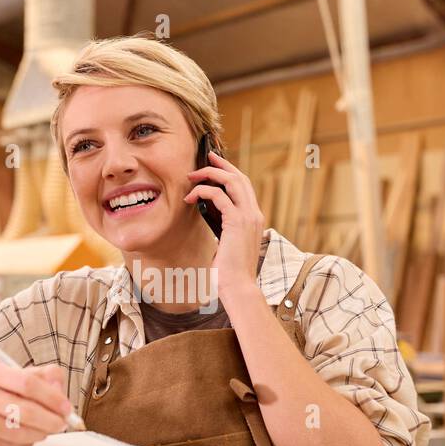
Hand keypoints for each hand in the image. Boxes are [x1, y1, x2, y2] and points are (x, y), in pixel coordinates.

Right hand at [0, 363, 72, 445]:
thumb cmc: (2, 392)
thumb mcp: (23, 376)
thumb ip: (47, 377)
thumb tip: (59, 390)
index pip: (27, 383)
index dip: (51, 397)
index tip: (67, 408)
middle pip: (23, 410)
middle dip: (49, 420)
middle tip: (62, 424)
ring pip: (17, 431)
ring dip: (40, 433)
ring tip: (48, 430)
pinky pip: (9, 445)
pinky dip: (26, 442)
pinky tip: (30, 435)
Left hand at [183, 150, 264, 297]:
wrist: (239, 288)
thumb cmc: (230, 272)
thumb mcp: (227, 245)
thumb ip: (224, 228)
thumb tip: (207, 215)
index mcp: (254, 219)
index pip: (244, 187)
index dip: (230, 172)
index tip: (215, 165)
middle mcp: (254, 214)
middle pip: (240, 178)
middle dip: (221, 165)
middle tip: (206, 157)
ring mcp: (248, 217)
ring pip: (231, 181)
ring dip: (209, 175)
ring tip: (192, 177)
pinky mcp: (237, 222)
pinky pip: (219, 196)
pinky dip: (203, 192)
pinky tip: (189, 198)